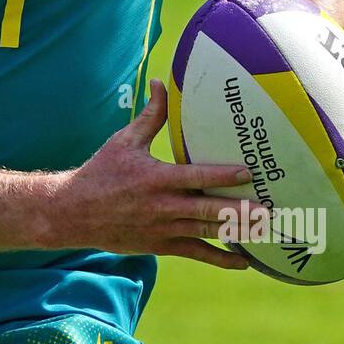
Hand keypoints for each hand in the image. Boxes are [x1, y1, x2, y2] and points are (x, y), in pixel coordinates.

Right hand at [44, 79, 256, 268]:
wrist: (73, 212)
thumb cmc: (101, 172)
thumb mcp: (124, 141)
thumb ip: (150, 116)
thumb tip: (159, 82)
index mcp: (155, 178)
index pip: (196, 177)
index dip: (223, 175)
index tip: (249, 172)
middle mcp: (162, 206)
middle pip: (208, 210)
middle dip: (240, 211)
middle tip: (270, 210)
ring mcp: (163, 229)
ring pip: (207, 233)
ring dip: (237, 233)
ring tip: (265, 230)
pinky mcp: (161, 246)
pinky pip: (196, 253)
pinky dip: (220, 259)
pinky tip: (244, 261)